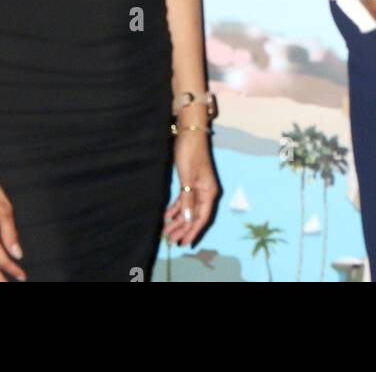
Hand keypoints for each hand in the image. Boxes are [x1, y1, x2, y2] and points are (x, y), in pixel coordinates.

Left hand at [163, 132, 217, 247]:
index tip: (183, 243)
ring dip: (178, 220)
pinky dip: (176, 208)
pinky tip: (167, 215)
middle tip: (170, 241)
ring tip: (167, 231)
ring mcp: (198, 187)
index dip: (193, 231)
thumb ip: (187, 199)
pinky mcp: (190, 182)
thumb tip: (187, 220)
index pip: (201, 217)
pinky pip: (183, 200)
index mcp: (209, 192)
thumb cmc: (190, 153)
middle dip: (183, 229)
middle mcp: (205, 192)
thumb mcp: (187, 178)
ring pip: (188, 209)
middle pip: (194, 215)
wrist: (189, 132)